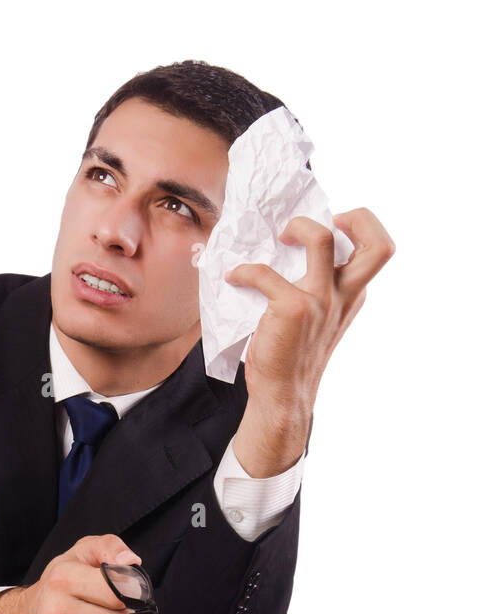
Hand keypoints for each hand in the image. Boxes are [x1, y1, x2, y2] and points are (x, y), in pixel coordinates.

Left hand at [227, 208, 395, 476]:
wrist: (280, 397)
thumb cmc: (291, 357)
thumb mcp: (315, 319)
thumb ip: (316, 289)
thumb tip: (286, 250)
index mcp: (352, 296)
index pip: (379, 250)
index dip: (363, 225)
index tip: (336, 222)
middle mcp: (342, 296)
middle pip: (379, 245)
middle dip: (357, 217)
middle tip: (325, 223)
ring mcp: (320, 301)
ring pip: (321, 238)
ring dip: (298, 226)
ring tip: (277, 237)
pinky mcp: (292, 309)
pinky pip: (264, 272)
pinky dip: (244, 271)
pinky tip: (234, 278)